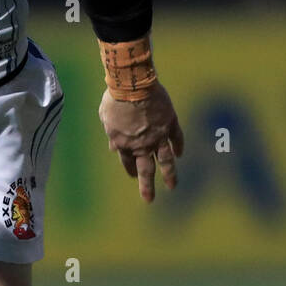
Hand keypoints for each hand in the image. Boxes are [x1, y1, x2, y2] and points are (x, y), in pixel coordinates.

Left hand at [98, 82, 183, 202]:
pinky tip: (180, 154)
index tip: (132, 175)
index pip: (127, 161)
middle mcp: (141, 145)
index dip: (129, 168)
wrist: (132, 86)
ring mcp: (157, 136)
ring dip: (169, 175)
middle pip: (145, 170)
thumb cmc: (114, 99)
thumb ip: (112, 134)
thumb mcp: (106, 118)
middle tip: (149, 199)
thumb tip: (113, 147)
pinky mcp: (169, 124)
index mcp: (123, 144)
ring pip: (165, 161)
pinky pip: (177, 139)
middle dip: (147, 186)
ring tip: (172, 186)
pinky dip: (179, 146)